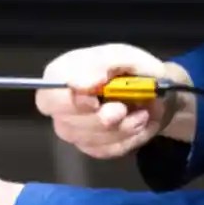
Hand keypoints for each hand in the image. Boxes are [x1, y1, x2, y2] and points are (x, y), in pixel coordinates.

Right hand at [36, 43, 196, 158]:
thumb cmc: (131, 70)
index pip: (47, 98)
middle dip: (101, 118)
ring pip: (91, 138)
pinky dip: (129, 136)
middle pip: (67, 123)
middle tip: (123, 108)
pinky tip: (138, 122)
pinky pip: (107, 149)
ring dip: (122, 127)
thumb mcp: (124, 56)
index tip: (95, 97)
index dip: (68, 101)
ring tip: (141, 112)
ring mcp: (75, 131)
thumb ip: (104, 63)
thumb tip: (85, 83)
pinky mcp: (93, 148)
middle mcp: (60, 108)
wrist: (155, 94)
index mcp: (60, 77)